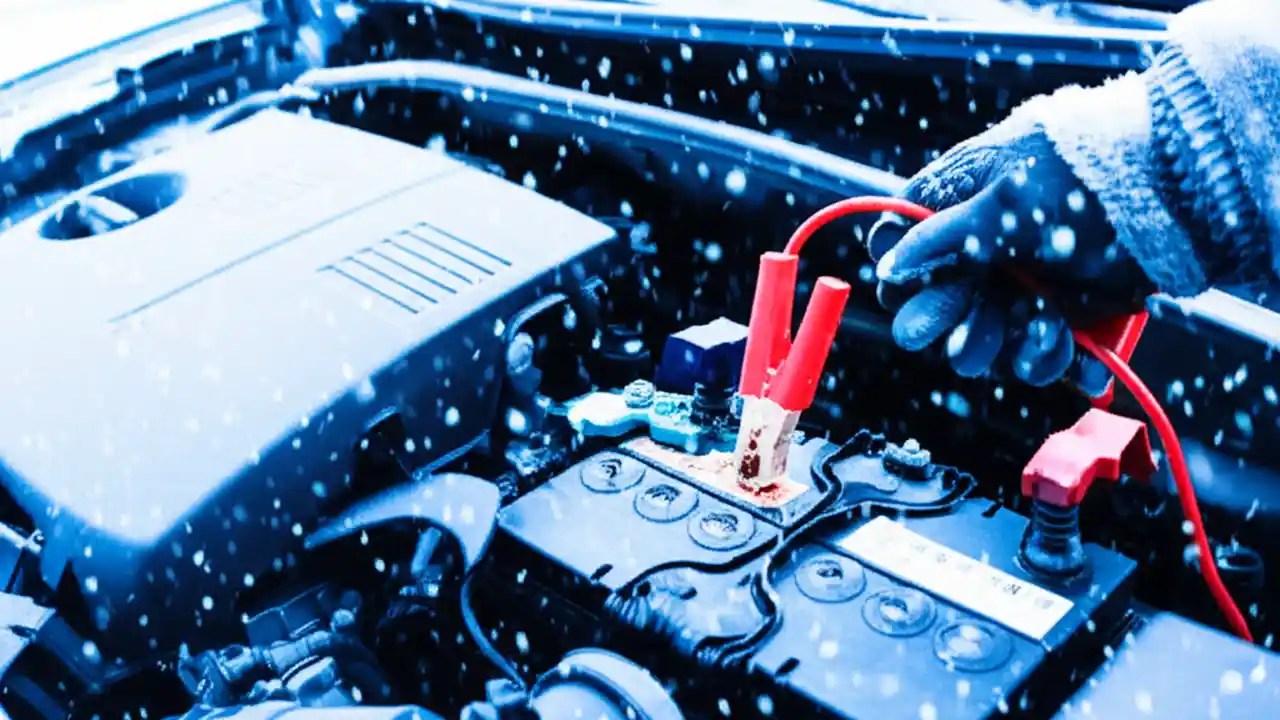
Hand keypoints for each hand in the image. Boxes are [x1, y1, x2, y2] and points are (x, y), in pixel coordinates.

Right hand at [869, 129, 1154, 385]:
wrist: (1173, 188)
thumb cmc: (1079, 174)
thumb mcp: (1003, 201)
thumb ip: (940, 238)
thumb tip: (887, 268)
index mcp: (956, 207)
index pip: (902, 251)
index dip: (901, 281)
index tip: (908, 295)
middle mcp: (984, 253)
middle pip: (942, 312)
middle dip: (958, 329)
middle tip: (972, 331)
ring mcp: (1025, 286)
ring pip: (993, 344)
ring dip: (1016, 349)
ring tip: (1051, 327)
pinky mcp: (1067, 315)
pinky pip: (1045, 355)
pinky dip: (1064, 361)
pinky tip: (1084, 355)